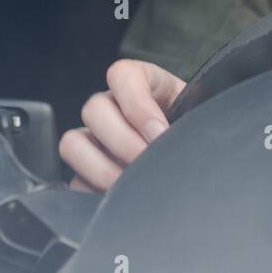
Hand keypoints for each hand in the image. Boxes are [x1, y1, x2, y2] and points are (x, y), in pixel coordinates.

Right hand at [58, 59, 185, 191]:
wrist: (199, 157)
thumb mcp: (197, 114)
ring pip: (72, 143)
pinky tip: (120, 197)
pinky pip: (73, 180)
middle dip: (123, 142)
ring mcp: (95, 138)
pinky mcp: (87, 170)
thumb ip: (187, 117)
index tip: (160, 133)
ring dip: (101, 168)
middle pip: (93, 109)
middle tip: (148, 163)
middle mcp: (112, 106)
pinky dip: (93, 191)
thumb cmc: (197, 130)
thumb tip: (171, 141)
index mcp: (141, 83)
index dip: (137, 105)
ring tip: (131, 186)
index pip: (122, 75)